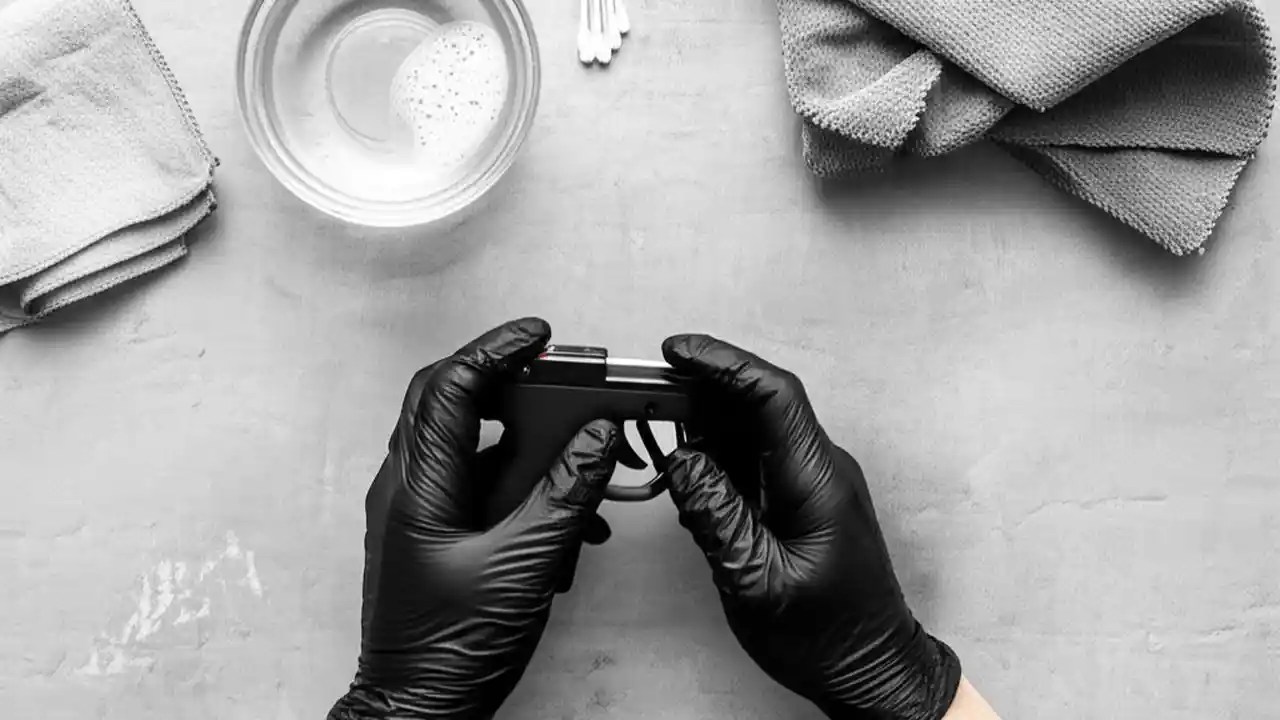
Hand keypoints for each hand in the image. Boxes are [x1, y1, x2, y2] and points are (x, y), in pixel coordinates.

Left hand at [328, 318, 620, 718]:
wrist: (416, 711)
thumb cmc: (448, 650)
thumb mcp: (523, 565)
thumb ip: (565, 493)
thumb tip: (596, 436)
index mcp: (418, 486)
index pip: (449, 386)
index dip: (496, 351)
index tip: (541, 337)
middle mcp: (411, 488)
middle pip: (460, 406)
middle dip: (521, 393)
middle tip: (573, 393)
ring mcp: (423, 513)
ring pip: (478, 449)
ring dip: (531, 448)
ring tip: (582, 463)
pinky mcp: (440, 536)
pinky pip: (484, 489)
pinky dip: (526, 488)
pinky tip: (567, 516)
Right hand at [661, 334, 961, 719]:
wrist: (872, 671)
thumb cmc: (827, 637)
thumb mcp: (754, 580)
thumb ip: (714, 514)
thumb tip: (681, 459)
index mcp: (816, 480)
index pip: (773, 394)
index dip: (723, 362)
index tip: (676, 351)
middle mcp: (821, 469)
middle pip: (760, 403)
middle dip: (703, 388)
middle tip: (648, 392)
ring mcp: (815, 482)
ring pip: (756, 430)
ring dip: (708, 423)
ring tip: (659, 430)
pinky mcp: (805, 499)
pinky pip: (759, 459)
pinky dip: (720, 454)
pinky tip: (690, 467)